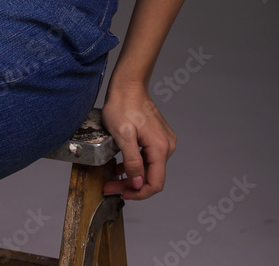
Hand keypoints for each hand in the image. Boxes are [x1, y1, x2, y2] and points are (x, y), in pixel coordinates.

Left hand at [100, 84, 176, 199]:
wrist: (128, 84)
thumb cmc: (123, 104)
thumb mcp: (122, 135)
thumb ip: (132, 161)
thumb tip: (138, 183)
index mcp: (160, 147)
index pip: (155, 183)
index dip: (138, 193)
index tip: (121, 193)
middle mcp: (167, 146)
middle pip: (152, 176)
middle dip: (132, 185)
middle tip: (111, 186)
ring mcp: (164, 141)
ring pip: (150, 168)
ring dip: (133, 175)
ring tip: (114, 176)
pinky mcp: (158, 137)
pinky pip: (149, 157)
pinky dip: (136, 164)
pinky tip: (122, 165)